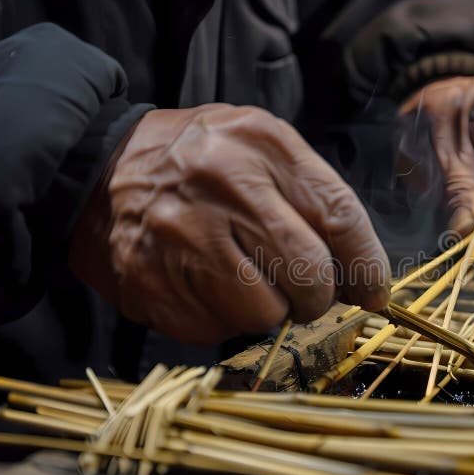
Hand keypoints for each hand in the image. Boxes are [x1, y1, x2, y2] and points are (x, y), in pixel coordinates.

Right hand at [70, 104, 389, 343]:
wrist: (100, 170)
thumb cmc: (198, 161)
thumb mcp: (259, 146)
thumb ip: (313, 196)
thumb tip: (362, 273)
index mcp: (262, 146)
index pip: (339, 216)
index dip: (367, 265)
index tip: (374, 292)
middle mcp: (225, 188)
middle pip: (309, 275)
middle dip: (318, 296)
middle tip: (305, 291)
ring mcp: (184, 238)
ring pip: (266, 312)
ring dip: (270, 310)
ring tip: (245, 280)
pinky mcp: (154, 283)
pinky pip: (218, 328)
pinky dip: (225, 318)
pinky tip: (207, 286)